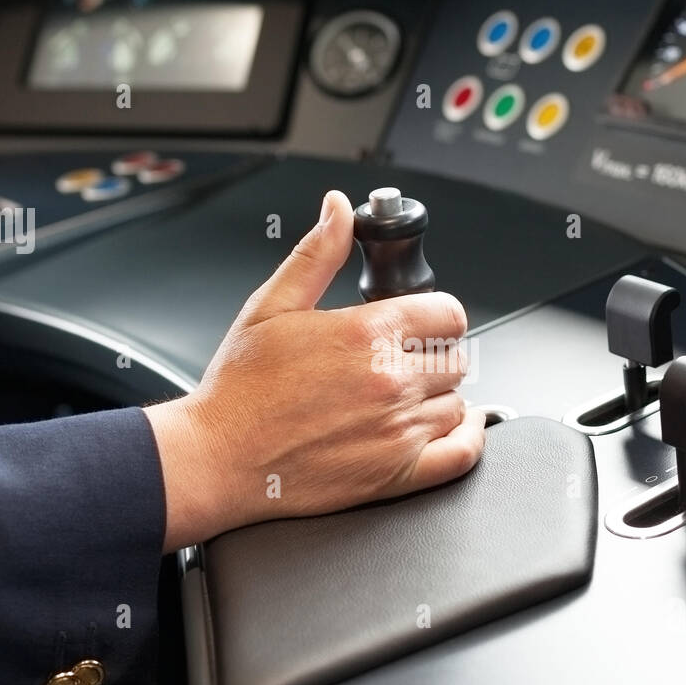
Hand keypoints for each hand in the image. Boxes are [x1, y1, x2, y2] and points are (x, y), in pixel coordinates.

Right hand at [145, 190, 485, 551]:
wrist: (218, 458)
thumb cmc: (239, 389)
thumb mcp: (271, 305)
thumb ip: (317, 254)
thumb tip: (338, 211)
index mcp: (368, 333)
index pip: (448, 313)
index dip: (436, 315)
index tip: (421, 324)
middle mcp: (391, 381)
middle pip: (456, 358)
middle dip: (433, 355)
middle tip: (400, 362)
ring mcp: (398, 430)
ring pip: (457, 402)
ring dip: (439, 397)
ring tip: (402, 398)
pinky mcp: (397, 474)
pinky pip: (461, 454)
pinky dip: (467, 437)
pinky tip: (455, 426)